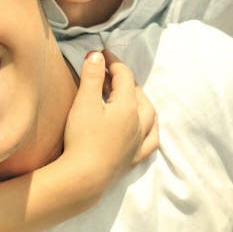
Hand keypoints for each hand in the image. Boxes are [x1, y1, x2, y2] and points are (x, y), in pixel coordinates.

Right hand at [62, 50, 158, 192]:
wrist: (83, 178)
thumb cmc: (81, 138)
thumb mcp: (84, 102)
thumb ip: (92, 76)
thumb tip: (97, 55)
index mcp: (128, 106)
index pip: (124, 76)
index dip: (113, 62)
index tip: (101, 54)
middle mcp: (139, 123)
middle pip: (137, 94)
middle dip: (125, 79)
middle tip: (108, 72)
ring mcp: (138, 142)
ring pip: (149, 115)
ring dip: (140, 100)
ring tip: (130, 94)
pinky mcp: (133, 158)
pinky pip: (151, 140)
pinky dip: (150, 128)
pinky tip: (146, 127)